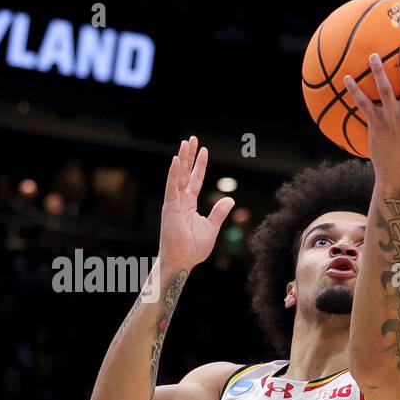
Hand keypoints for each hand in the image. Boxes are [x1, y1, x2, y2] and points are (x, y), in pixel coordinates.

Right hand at [158, 137, 233, 270]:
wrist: (183, 261)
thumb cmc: (194, 248)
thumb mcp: (212, 227)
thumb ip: (219, 212)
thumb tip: (229, 199)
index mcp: (189, 204)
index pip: (195, 179)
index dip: (200, 165)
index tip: (204, 150)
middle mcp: (180, 200)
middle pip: (185, 172)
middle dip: (189, 156)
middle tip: (192, 139)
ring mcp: (174, 202)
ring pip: (178, 175)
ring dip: (181, 158)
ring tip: (185, 142)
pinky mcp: (169, 207)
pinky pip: (171, 187)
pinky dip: (173, 174)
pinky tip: (175, 160)